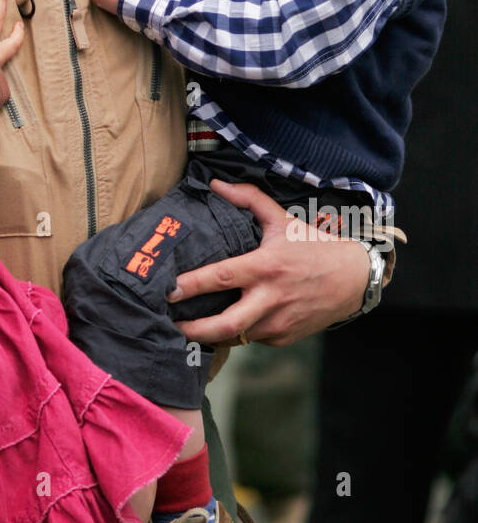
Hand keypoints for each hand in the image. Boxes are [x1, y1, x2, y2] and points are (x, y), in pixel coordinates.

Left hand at [168, 178, 370, 346]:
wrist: (354, 278)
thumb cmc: (314, 246)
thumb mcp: (282, 219)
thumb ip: (248, 198)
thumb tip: (215, 184)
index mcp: (266, 267)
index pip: (221, 278)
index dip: (191, 286)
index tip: (168, 290)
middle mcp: (271, 298)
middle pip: (225, 325)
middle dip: (193, 330)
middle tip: (169, 325)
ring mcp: (279, 323)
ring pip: (237, 337)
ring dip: (212, 334)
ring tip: (190, 327)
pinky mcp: (284, 338)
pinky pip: (252, 338)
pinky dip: (238, 333)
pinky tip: (226, 324)